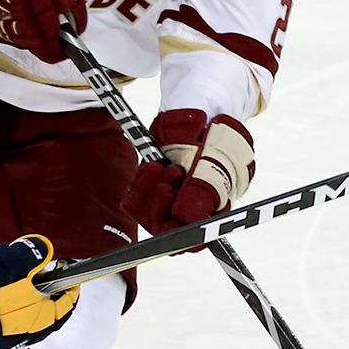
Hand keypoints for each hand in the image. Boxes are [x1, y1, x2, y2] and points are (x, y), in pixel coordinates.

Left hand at [123, 110, 255, 234]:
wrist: (197, 109)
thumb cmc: (214, 133)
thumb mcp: (214, 156)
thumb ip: (203, 187)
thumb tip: (188, 219)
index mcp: (214, 208)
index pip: (193, 240)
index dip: (180, 236)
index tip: (172, 217)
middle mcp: (189, 208)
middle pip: (165, 231)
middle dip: (163, 204)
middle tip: (171, 174)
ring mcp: (169, 198)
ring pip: (147, 216)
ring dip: (152, 190)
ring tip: (166, 166)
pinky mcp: (150, 187)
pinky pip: (134, 200)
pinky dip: (141, 183)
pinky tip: (154, 165)